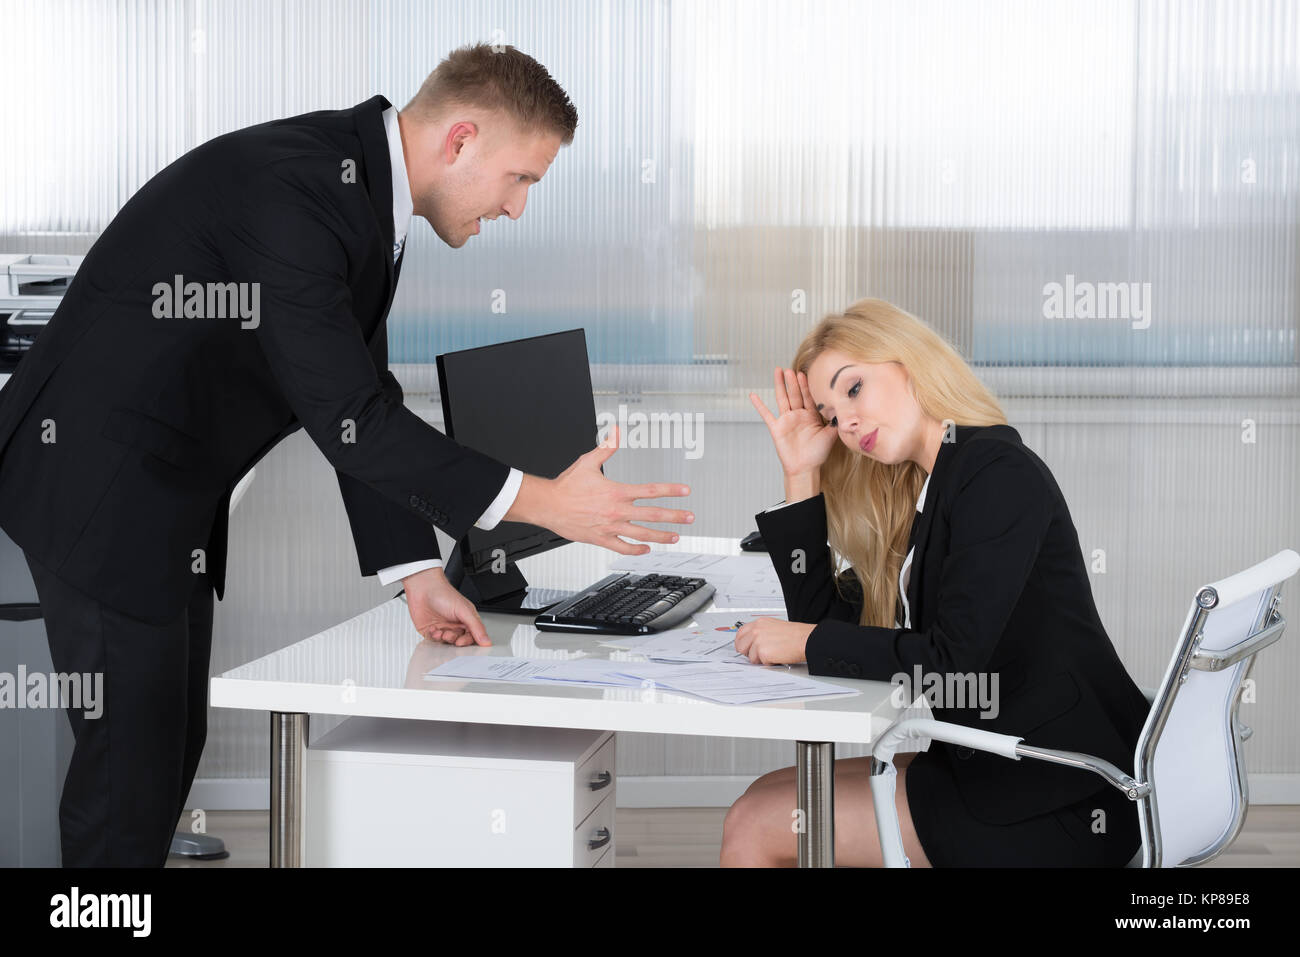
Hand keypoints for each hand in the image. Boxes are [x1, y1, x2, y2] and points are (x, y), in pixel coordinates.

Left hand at [401, 567, 490, 646]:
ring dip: (443, 639)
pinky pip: (433, 641)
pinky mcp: (430, 630)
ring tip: (440, 631)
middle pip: (458, 641)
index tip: (461, 642)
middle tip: (449, 635)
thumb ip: (476, 627)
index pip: (472, 636)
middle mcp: (455, 624)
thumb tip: (486, 641)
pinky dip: (433, 637)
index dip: (467, 641)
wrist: (422, 588)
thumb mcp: (464, 610)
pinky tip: (433, 629)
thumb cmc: (443, 593)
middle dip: (454, 639)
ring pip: (446, 643)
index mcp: (466, 619)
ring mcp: (442, 628)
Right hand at [506, 425, 694, 555]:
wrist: (548, 505)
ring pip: (642, 534)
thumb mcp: (588, 462)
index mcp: (617, 492)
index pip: (651, 490)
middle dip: (674, 516)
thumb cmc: (566, 486)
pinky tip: (646, 548)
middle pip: (652, 515)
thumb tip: (616, 432)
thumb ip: (606, 448)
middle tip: (689, 517)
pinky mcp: (601, 539)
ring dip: (661, 536)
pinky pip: (623, 547)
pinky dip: (636, 549)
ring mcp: (610, 527)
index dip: (671, 490)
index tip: (685, 491)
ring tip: (675, 536)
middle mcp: (617, 511)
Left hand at [733, 617, 815, 664]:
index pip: (740, 633)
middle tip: (761, 654)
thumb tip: (753, 641)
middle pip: (740, 646)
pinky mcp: (762, 652)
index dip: (743, 643)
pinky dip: (768, 663)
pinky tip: (777, 657)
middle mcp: (757, 630)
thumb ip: (761, 632)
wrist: (806, 639)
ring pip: (750, 657)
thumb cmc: (796, 635)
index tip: (745, 647)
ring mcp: (758, 641)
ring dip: (760, 659)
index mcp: (759, 622)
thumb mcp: (775, 626)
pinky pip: (759, 663)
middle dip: (749, 652)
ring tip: (774, 653)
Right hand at [749, 368, 837, 477]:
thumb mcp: (831, 435)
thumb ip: (836, 421)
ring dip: (779, 385)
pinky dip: (759, 405)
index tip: (804, 373)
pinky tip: (753, 396)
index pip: (809, 397)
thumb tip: (847, 408)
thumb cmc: (818, 454)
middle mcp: (798, 416)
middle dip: (793, 382)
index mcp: (811, 416)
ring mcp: (787, 421)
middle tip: (790, 369)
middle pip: (795, 394)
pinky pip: (766, 415)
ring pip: (782, 399)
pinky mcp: (776, 428)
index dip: (806, 385)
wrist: (805, 469)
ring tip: (777, 371)